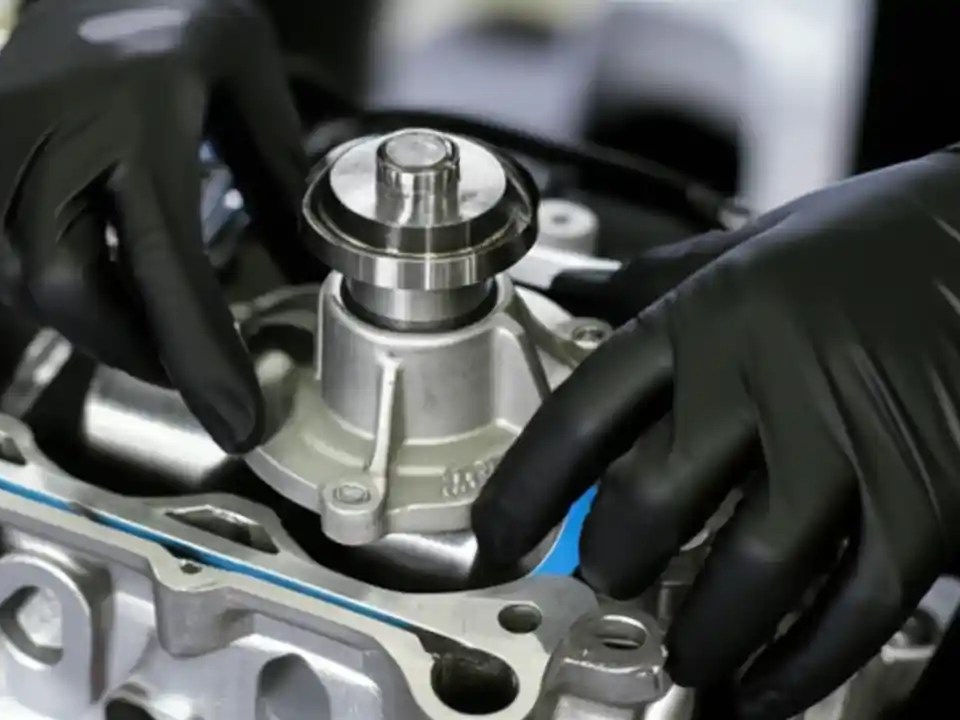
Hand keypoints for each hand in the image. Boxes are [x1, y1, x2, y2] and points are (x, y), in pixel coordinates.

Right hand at [0, 0, 307, 451]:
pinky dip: (11, 290)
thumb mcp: (250, 74)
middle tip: (177, 364)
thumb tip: (309, 268)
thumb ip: (279, 173)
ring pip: (5, 278)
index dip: (201, 356)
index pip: (166, 264)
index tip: (236, 421)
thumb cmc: (174, 12)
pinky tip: (63, 283)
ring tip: (128, 320)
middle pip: (63, 285)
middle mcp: (50, 132)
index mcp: (140, 118)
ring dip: (73, 322)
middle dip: (125, 346)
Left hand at [473, 148, 959, 717]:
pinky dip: (804, 663)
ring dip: (701, 634)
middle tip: (602, 590)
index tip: (490, 542)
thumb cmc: (872, 241)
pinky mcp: (926, 495)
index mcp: (704, 318)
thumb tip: (573, 290)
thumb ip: (658, 279)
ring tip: (684, 660)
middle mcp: (760, 378)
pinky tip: (769, 688)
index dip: (523, 493)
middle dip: (609, 566)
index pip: (581, 417)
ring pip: (746, 572)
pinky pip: (852, 604)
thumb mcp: (749, 245)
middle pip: (649, 503)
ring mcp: (845, 440)